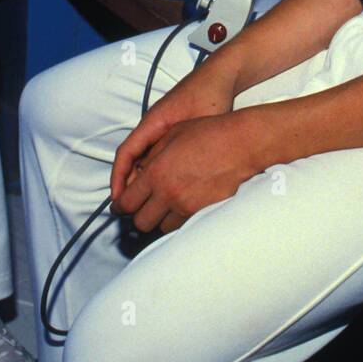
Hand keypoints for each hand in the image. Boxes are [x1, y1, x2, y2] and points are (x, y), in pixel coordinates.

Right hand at [110, 54, 239, 204]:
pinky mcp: (175, 130)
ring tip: (144, 203)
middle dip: (126, 183)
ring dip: (141, 178)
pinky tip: (163, 186)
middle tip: (127, 208)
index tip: (117, 197)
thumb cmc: (211, 93)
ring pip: (144, 157)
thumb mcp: (196, 121)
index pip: (126, 152)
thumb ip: (182, 145)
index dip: (119, 177)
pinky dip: (155, 170)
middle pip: (132, 158)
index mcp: (153, 121)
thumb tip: (167, 175)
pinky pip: (157, 154)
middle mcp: (154, 124)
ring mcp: (163, 127)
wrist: (223, 74)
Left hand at [110, 112, 260, 234]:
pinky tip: (183, 207)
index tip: (121, 207)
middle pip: (141, 221)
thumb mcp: (173, 135)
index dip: (120, 207)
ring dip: (160, 219)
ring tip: (166, 207)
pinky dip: (178, 219)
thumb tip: (138, 173)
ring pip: (161, 227)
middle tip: (143, 208)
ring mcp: (186, 206)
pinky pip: (182, 226)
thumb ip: (151, 157)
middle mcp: (168, 193)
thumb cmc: (210, 133)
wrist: (242, 144)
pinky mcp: (203, 213)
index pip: (126, 202)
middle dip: (139, 215)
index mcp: (156, 173)